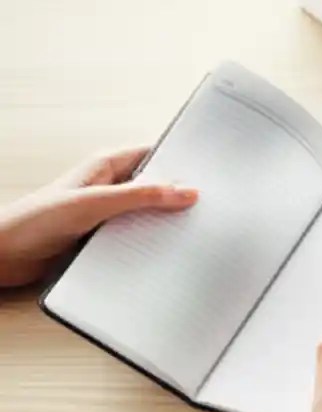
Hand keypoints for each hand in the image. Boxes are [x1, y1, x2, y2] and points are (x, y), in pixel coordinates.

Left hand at [0, 146, 198, 287]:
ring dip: (164, 224)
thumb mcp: (94, 203)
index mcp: (107, 166)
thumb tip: (185, 191)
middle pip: (157, 186)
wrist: (3, 256)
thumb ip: (141, 195)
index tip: (211, 172)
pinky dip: (150, 244)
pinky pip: (137, 238)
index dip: (183, 161)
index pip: (156, 154)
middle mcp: (110, 187)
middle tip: (208, 206)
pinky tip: (164, 252)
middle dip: (179, 196)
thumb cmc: (33, 221)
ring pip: (149, 215)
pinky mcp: (104, 238)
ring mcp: (108, 214)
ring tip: (190, 231)